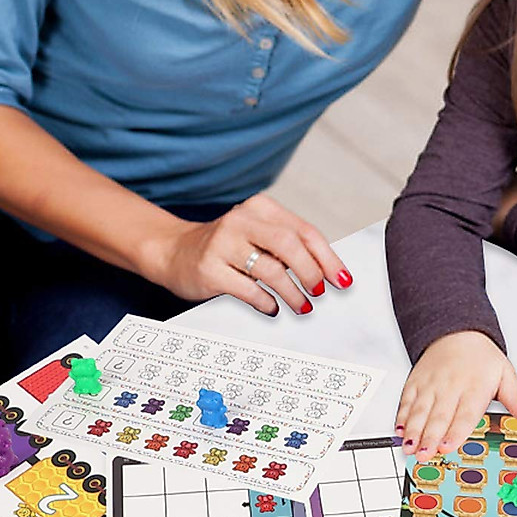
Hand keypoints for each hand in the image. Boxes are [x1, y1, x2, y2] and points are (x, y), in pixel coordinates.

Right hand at [140, 193, 350, 314]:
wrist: (174, 251)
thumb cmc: (226, 246)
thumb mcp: (258, 235)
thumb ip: (288, 246)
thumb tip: (327, 272)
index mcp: (260, 208)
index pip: (304, 231)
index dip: (328, 258)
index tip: (342, 279)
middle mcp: (241, 220)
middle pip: (290, 245)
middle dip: (311, 272)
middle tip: (318, 291)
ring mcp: (223, 244)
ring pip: (270, 269)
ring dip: (292, 293)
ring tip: (301, 306)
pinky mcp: (209, 269)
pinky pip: (247, 289)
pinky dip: (266, 302)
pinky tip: (272, 308)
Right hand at [395, 331, 516, 461]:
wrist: (457, 331)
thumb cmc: (481, 357)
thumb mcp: (504, 372)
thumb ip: (515, 396)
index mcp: (474, 387)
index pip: (465, 414)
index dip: (455, 432)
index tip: (447, 446)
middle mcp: (451, 386)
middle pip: (439, 416)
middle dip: (430, 437)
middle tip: (424, 454)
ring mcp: (431, 384)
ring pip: (420, 410)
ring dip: (414, 430)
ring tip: (410, 447)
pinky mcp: (416, 381)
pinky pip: (407, 400)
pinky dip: (402, 415)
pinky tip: (400, 430)